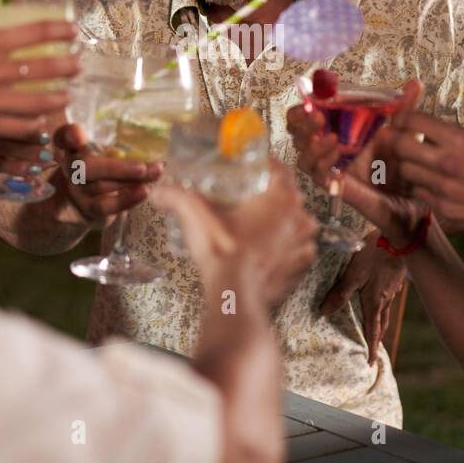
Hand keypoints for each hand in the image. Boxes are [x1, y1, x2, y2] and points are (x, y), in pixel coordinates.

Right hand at [0, 20, 79, 139]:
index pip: (33, 32)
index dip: (58, 31)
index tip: (73, 31)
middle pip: (44, 66)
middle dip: (67, 66)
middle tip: (79, 64)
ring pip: (37, 99)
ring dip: (57, 96)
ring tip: (68, 94)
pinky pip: (19, 125)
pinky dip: (33, 123)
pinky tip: (41, 121)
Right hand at [52, 122, 162, 225]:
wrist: (78, 202)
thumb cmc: (99, 168)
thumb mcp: (101, 150)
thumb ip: (116, 142)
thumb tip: (149, 140)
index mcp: (72, 147)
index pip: (62, 137)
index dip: (68, 135)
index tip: (77, 134)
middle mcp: (70, 167)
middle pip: (84, 167)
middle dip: (116, 168)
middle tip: (142, 167)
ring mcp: (78, 190)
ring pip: (101, 186)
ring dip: (130, 180)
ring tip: (155, 173)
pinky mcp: (89, 209)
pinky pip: (106, 206)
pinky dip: (126, 199)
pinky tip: (144, 191)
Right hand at [150, 161, 317, 306]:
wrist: (235, 297)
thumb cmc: (222, 253)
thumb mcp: (196, 216)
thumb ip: (176, 197)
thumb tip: (159, 193)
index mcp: (282, 198)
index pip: (279, 169)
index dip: (264, 166)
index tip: (252, 168)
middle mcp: (300, 218)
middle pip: (288, 197)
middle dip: (269, 197)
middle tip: (248, 200)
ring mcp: (304, 245)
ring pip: (295, 224)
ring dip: (280, 224)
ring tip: (256, 227)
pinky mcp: (301, 268)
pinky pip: (296, 251)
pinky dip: (284, 249)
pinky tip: (265, 250)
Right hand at [286, 79, 424, 242]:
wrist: (411, 196)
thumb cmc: (403, 161)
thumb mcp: (404, 131)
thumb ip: (405, 108)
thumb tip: (415, 83)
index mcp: (337, 130)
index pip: (306, 117)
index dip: (301, 110)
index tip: (311, 101)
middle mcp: (329, 148)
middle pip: (297, 135)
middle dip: (301, 124)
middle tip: (317, 117)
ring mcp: (330, 168)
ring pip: (303, 157)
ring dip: (312, 146)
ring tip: (332, 138)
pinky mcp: (336, 186)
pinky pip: (317, 177)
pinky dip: (323, 165)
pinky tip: (336, 156)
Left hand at [321, 236, 406, 364]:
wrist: (400, 237)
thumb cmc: (375, 254)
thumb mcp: (354, 274)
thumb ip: (340, 293)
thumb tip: (324, 313)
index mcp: (375, 301)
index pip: (373, 330)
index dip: (371, 347)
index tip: (370, 363)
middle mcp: (386, 298)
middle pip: (382, 323)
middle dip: (376, 337)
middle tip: (372, 349)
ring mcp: (392, 288)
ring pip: (386, 310)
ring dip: (381, 322)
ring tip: (376, 327)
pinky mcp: (395, 277)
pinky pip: (389, 297)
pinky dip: (383, 305)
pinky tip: (381, 297)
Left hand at [388, 111, 463, 262]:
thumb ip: (455, 137)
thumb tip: (430, 129)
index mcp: (461, 140)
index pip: (414, 120)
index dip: (401, 119)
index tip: (399, 121)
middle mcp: (448, 161)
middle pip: (400, 145)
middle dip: (395, 142)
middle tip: (396, 142)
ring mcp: (442, 187)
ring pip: (404, 171)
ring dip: (407, 166)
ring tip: (417, 166)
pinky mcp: (442, 208)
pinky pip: (418, 193)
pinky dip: (420, 188)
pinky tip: (431, 186)